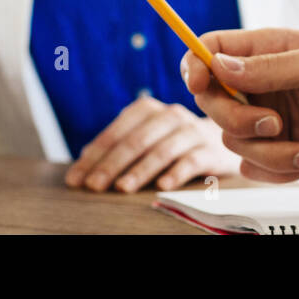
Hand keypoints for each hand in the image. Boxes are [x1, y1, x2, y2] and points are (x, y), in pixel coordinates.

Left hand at [63, 96, 239, 192]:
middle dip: (111, 165)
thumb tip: (84, 161)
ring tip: (122, 188)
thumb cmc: (173, 140)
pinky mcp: (211, 150)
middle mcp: (169, 116)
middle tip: (93, 186)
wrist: (223, 139)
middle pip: (136, 141)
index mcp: (147, 110)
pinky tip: (162, 188)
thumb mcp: (146, 136)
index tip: (76, 178)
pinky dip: (176, 174)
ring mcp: (191, 131)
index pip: (115, 133)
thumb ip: (119, 144)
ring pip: (161, 151)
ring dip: (140, 170)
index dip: (94, 156)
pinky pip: (192, 161)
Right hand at [183, 29, 298, 182]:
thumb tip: (221, 66)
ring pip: (231, 138)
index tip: (198, 83)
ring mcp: (264, 119)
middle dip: (237, 118)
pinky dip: (278, 170)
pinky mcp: (274, 153)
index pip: (212, 48)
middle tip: (274, 124)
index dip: (194, 63)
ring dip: (269, 151)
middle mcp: (259, 84)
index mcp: (267, 51)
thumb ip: (271, 66)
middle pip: (211, 99)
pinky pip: (250, 167)